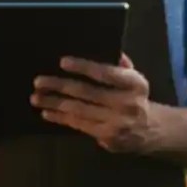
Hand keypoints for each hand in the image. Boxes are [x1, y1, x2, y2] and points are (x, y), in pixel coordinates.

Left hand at [30, 53, 158, 153]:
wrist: (151, 131)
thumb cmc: (135, 98)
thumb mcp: (135, 79)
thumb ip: (120, 66)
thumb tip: (109, 49)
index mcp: (134, 84)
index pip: (106, 73)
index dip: (84, 67)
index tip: (62, 62)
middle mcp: (126, 103)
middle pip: (87, 92)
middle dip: (60, 86)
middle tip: (38, 81)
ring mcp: (116, 122)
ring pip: (79, 110)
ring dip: (54, 103)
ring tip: (36, 98)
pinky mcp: (106, 137)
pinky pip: (79, 125)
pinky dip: (61, 118)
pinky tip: (47, 112)